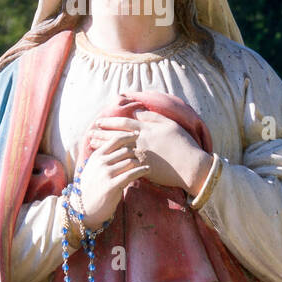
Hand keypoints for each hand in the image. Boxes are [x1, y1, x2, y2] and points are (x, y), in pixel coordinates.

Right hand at [76, 126, 148, 231]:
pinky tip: (147, 170)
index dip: (128, 136)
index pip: (115, 140)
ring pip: (130, 161)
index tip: (137, 134)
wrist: (83, 208)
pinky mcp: (112, 186)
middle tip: (143, 155)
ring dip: (139, 162)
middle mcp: (100, 162)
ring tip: (145, 164)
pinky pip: (131, 174)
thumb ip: (104, 157)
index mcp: (96, 156)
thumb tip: (120, 146)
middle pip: (125, 150)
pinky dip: (141, 171)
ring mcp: (105, 174)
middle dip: (136, 152)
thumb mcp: (93, 168)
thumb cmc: (91, 187)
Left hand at [91, 103, 211, 194]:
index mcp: (146, 129)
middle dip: (101, 133)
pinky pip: (123, 163)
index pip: (123, 123)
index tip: (99, 121)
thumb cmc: (184, 143)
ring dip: (103, 146)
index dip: (109, 122)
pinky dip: (112, 160)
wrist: (191, 166)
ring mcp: (140, 155)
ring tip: (92, 144)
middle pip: (115, 136)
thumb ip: (152, 117)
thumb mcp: (170, 124)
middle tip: (90, 132)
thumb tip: (138, 113)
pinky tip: (105, 159)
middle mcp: (140, 141)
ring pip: (116, 149)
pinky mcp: (142, 168)